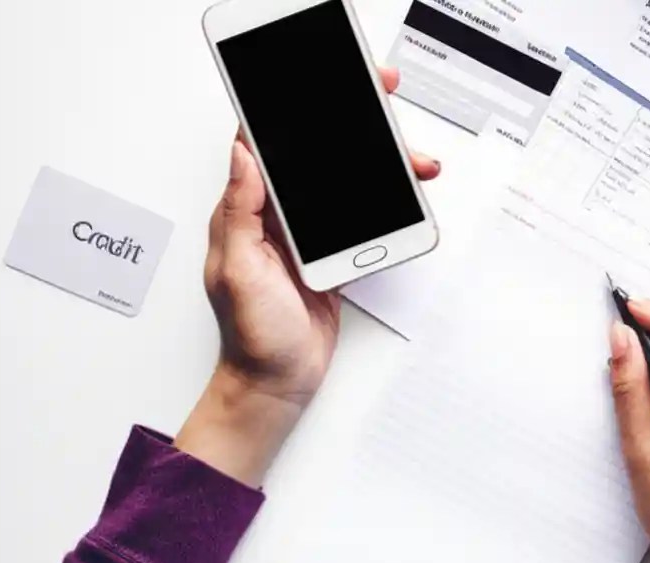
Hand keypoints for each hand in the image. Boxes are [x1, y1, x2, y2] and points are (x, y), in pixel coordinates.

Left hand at [176, 68, 439, 487]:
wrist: (275, 386)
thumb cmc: (249, 337)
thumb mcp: (238, 270)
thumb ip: (240, 211)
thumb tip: (243, 154)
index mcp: (247, 211)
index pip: (266, 146)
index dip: (289, 111)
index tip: (319, 88)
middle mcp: (276, 218)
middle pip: (315, 157)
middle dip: (352, 129)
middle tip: (383, 107)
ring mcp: (307, 236)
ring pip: (345, 185)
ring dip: (380, 169)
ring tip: (412, 163)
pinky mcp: (331, 257)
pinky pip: (360, 219)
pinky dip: (386, 205)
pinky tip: (406, 196)